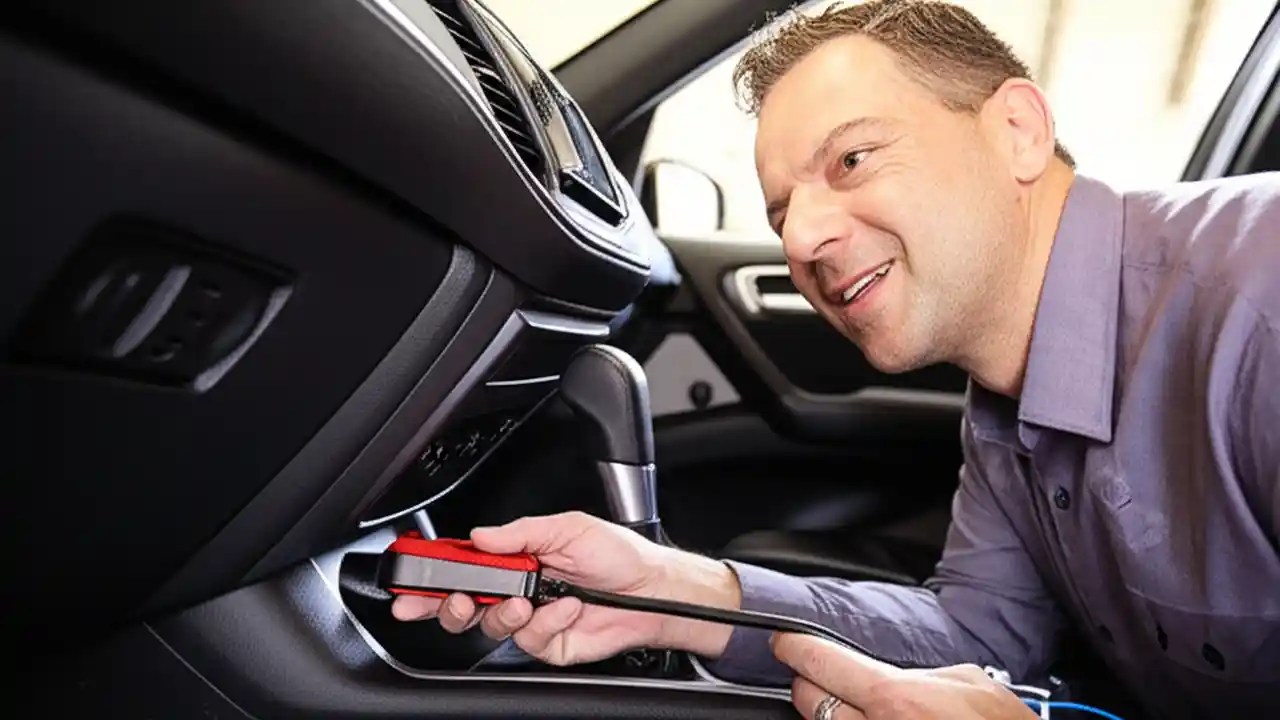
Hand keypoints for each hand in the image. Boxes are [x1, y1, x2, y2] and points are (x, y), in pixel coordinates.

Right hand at [391, 511, 740, 665]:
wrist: (653, 590)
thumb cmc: (618, 555)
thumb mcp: (568, 527)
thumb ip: (521, 533)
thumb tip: (482, 536)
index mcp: (516, 559)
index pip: (464, 567)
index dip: (434, 575)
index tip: (414, 578)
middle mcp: (517, 591)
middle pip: (462, 605)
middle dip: (446, 605)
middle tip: (455, 600)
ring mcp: (530, 621)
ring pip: (489, 626)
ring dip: (504, 613)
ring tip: (527, 600)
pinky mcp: (547, 645)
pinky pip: (528, 640)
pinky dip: (546, 623)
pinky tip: (566, 608)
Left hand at [771, 633, 1036, 719]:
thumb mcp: (965, 682)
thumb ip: (916, 672)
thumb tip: (888, 671)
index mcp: (896, 698)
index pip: (820, 663)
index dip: (795, 647)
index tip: (785, 642)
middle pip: (808, 700)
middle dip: (809, 682)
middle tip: (817, 673)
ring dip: (827, 714)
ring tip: (844, 703)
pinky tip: (860, 718)